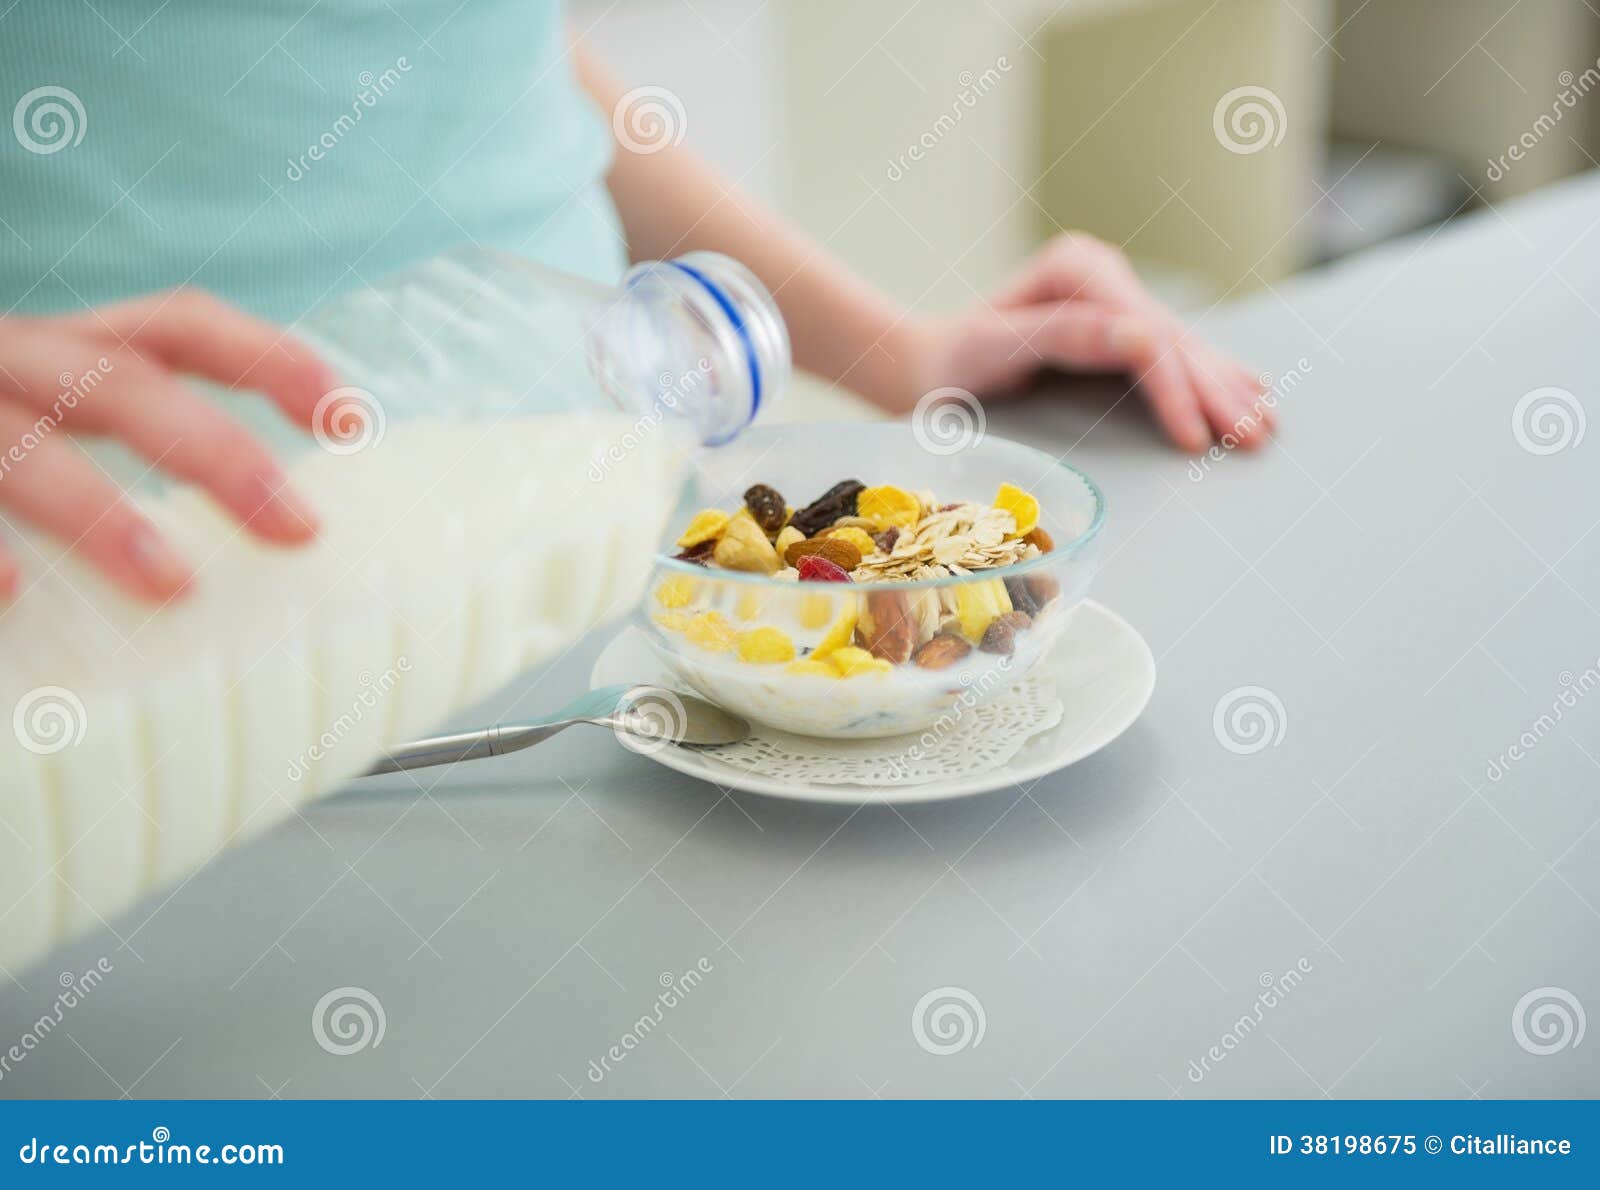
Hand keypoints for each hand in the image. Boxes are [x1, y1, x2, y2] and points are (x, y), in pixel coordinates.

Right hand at [0, 290, 332, 602]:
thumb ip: (135, 428)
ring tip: (174, 583)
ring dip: (103, 514)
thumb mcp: (61, 405)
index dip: (269, 357)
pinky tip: (12, 590)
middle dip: (219, 452)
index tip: (349, 420)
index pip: (182, 326)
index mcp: (75, 348)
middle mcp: (19, 364)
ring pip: (28, 455)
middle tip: (302, 529)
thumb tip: (273, 521)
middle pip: (124, 386)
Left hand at [897, 232, 1272, 451]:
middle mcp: (1101, 273)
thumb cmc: (950, 364)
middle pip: (1172, 339)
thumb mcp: (996, 349)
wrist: (925, 366)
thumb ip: (1066, 337)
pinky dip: (1210, 376)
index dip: (1176, 389)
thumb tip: (1144, 338)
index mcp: (1076, 269)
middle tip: (1253, 437)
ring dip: (1225, 386)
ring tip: (1263, 424)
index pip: (1144, 336)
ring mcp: (1112, 294)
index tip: (1197, 437)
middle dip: (1215, 392)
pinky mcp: (1116, 320)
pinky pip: (1173, 351)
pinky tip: (1247, 391)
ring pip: (1182, 345)